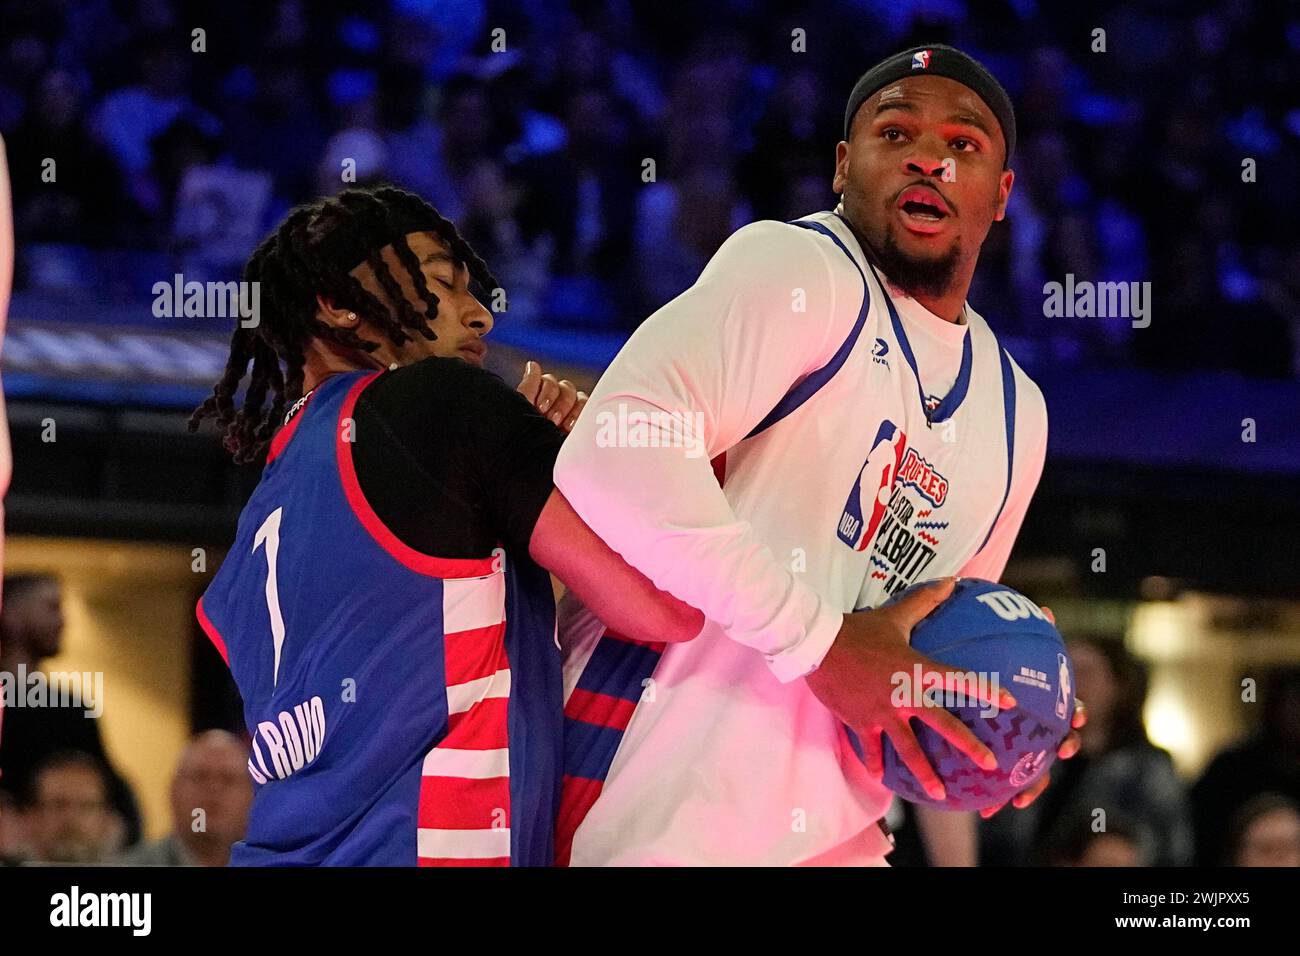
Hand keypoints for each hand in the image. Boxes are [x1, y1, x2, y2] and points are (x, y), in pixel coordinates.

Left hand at [517, 360, 586, 432]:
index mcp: (538, 400)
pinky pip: (586, 406)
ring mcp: (569, 414)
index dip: (547, 392)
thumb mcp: (523, 410)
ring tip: (560, 425)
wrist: (538, 465)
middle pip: (565, 387)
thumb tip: (532, 365)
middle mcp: (555, 405)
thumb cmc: (526, 437)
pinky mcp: (581, 422)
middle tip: (551, 419)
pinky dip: (579, 412)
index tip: (541, 408)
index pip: (549, 381)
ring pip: (577, 396)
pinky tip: (570, 426)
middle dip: (559, 403)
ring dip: (568, 408)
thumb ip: (528, 387)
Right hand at [805, 578, 1017, 801]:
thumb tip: (951, 582)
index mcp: (917, 670)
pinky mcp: (861, 722)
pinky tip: (882, 778)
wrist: (818, 645)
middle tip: (991, 764)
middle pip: (943, 726)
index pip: (959, 681)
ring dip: (926, 773)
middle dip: (969, 746)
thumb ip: (924, 601)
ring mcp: (882, 713)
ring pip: (909, 750)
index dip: (986, 690)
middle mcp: (904, 696)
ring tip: (942, 794)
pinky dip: (876, 764)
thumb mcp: (894, 616)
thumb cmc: (858, 629)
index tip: (1010, 702)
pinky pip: (871, 749)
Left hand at [979, 605, 1087, 817]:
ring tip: (1018, 798)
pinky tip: (983, 809)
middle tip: (1059, 753)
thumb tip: (1044, 608)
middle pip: (1059, 742)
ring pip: (1035, 772)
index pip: (1067, 708)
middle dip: (1062, 749)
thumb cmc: (992, 668)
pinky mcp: (1003, 767)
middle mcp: (1040, 729)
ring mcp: (1025, 750)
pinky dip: (997, 798)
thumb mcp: (1002, 650)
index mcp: (1043, 705)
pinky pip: (1003, 786)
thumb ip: (1024, 634)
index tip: (1075, 718)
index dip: (1075, 714)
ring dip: (1031, 786)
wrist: (968, 688)